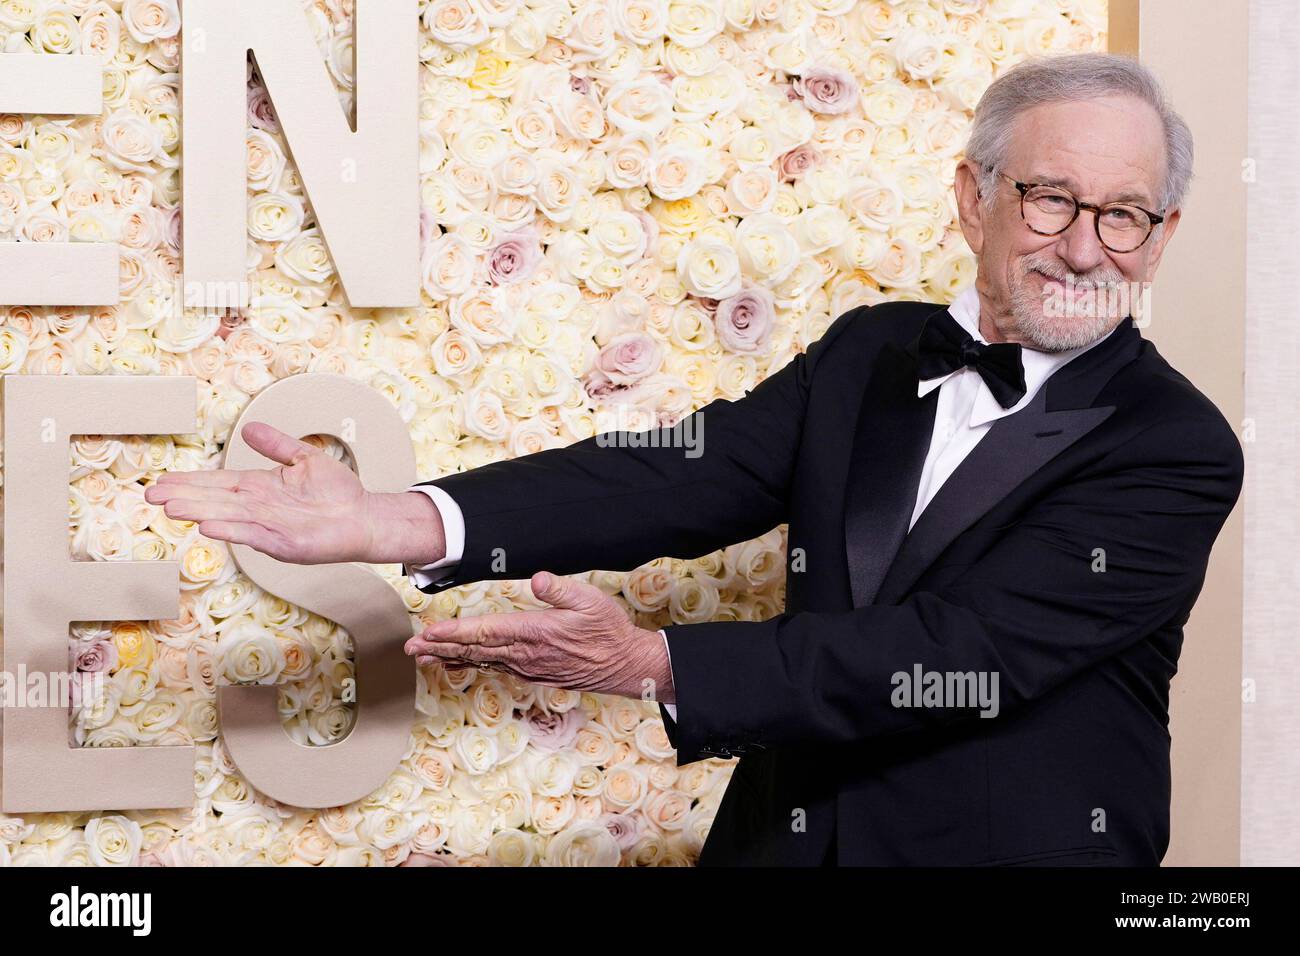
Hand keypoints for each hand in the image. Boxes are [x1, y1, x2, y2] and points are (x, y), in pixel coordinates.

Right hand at [143, 421, 445, 565]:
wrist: (366, 516)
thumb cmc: (338, 493)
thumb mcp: (305, 459)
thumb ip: (277, 445)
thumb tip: (249, 428)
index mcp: (261, 489)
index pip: (218, 483)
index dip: (190, 482)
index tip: (162, 481)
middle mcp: (260, 509)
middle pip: (215, 500)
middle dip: (184, 497)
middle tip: (152, 495)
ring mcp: (270, 527)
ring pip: (228, 517)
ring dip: (200, 512)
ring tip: (172, 508)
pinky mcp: (285, 543)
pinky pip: (254, 535)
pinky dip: (232, 531)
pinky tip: (208, 526)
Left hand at [405, 572, 675, 702]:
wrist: (624, 665)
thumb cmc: (608, 631)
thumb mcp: (591, 601)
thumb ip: (561, 589)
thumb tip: (536, 579)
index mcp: (536, 634)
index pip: (487, 632)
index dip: (456, 633)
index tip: (430, 632)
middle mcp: (526, 655)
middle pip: (475, 650)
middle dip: (441, 648)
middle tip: (411, 648)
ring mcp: (528, 667)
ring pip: (481, 661)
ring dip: (450, 657)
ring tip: (424, 656)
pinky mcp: (532, 672)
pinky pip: (494, 667)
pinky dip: (471, 664)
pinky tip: (459, 662)